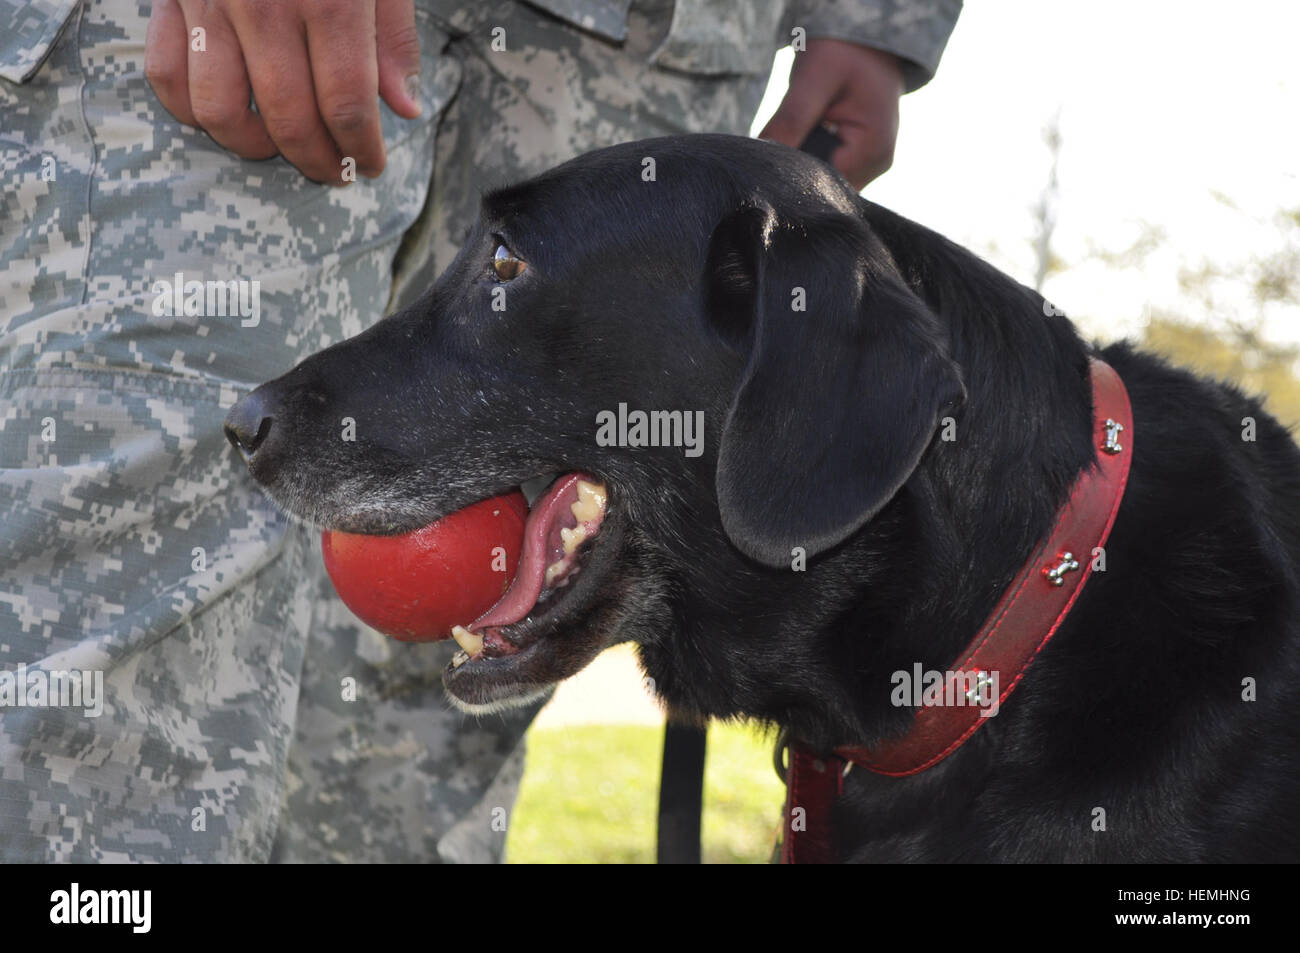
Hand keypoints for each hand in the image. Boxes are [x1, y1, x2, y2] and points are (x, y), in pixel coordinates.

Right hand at [145, 0, 422, 184]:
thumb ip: (392, 37)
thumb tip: (404, 109)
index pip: (346, 104)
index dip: (359, 149)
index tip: (368, 166)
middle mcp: (266, 3)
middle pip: (288, 118)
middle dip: (316, 160)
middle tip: (333, 171)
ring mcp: (209, 0)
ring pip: (220, 111)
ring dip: (253, 146)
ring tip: (280, 148)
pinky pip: (166, 76)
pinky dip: (192, 112)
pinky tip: (228, 117)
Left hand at [759, 39, 904, 189]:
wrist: (864, 40)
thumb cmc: (843, 52)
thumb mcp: (813, 80)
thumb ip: (790, 120)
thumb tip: (759, 154)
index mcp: (874, 150)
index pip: (823, 184)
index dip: (792, 176)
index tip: (767, 161)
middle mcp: (876, 164)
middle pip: (824, 186)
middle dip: (796, 172)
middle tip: (771, 149)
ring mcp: (869, 163)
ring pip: (823, 180)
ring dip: (801, 165)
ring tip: (787, 140)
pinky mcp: (857, 158)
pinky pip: (826, 168)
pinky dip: (808, 158)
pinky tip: (797, 141)